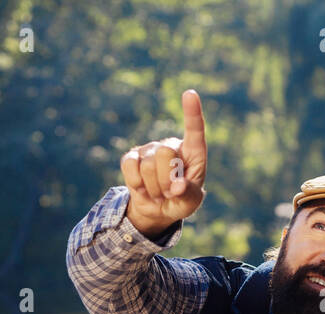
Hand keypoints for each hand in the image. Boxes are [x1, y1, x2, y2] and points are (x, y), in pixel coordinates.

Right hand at [121, 89, 206, 238]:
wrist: (157, 210)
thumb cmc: (180, 201)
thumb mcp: (190, 203)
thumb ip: (188, 194)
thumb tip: (177, 186)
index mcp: (192, 152)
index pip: (194, 131)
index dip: (192, 113)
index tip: (189, 93)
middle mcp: (171, 145)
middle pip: (165, 154)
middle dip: (166, 181)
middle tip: (169, 192)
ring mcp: (150, 149)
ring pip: (148, 166)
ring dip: (154, 188)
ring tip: (158, 192)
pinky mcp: (131, 157)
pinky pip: (130, 167)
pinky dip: (137, 184)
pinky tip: (142, 187)